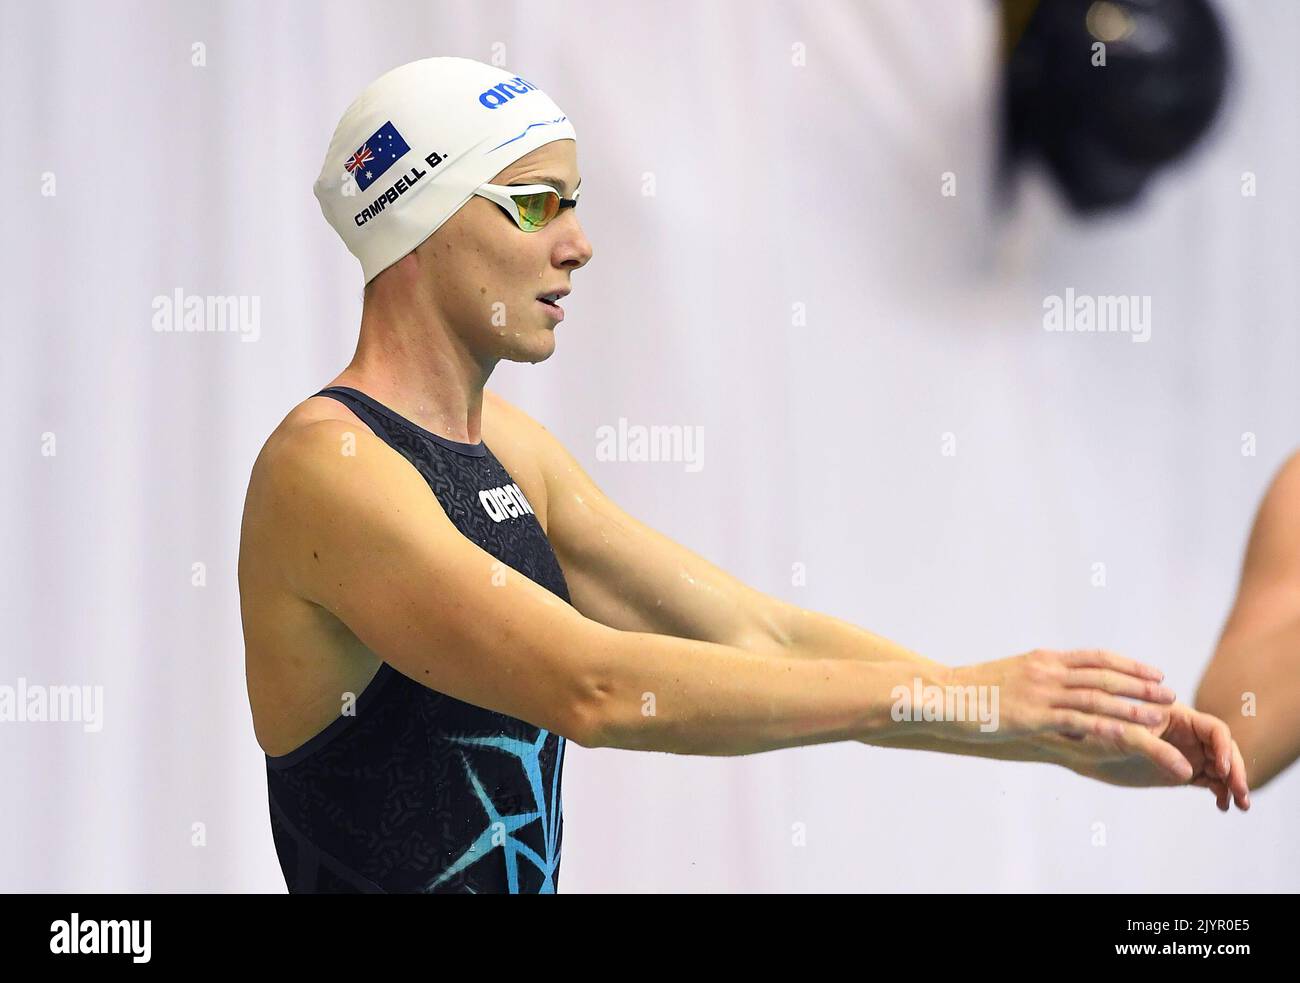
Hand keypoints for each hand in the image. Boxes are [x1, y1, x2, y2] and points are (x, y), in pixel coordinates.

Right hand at [948, 650, 1180, 776]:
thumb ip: (1038, 681)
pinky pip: (1079, 721)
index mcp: (1043, 659)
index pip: (1096, 658)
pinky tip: (1129, 735)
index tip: (1155, 672)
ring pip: (1099, 699)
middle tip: (1170, 695)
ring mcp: (1041, 692)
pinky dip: (1108, 726)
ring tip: (1161, 718)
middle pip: (1105, 676)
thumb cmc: (972, 691)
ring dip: (1134, 708)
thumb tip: (1060, 693)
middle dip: (1141, 686)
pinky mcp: (1033, 715)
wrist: (941, 695)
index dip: (1129, 665)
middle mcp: (1047, 671)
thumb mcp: (1010, 677)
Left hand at [1060, 701, 1250, 809]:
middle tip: (1241, 793)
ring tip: (1240, 805)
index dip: (1223, 748)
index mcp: (1174, 713)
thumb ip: (1156, 750)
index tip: (1221, 769)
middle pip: (1223, 748)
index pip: (1213, 728)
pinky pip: (1209, 780)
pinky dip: (1220, 791)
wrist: (1076, 747)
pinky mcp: (1178, 770)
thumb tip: (1188, 773)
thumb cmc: (1095, 734)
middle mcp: (1184, 731)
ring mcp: (1183, 751)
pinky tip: (1222, 805)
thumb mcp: (1125, 739)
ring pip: (1220, 765)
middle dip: (1235, 769)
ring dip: (1233, 783)